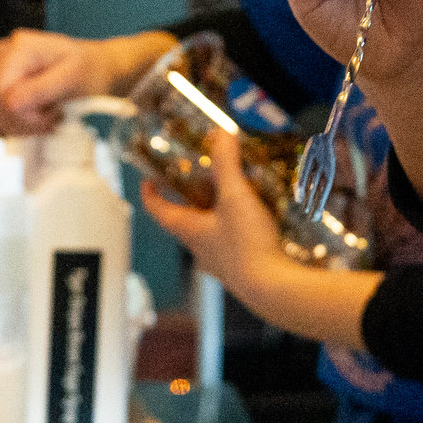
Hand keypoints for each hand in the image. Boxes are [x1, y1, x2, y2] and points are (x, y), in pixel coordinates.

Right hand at [0, 28, 173, 134]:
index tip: (48, 118)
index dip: (21, 114)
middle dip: (25, 120)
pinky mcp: (4, 85)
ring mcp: (2, 70)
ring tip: (50, 115)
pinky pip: (1, 114)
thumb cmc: (89, 68)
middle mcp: (4, 55)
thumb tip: (11, 103)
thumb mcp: (72, 78)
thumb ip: (41, 89)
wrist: (96, 68)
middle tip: (53, 117)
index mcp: (19, 48)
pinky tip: (40, 116)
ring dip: (25, 124)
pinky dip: (22, 123)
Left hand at [140, 127, 375, 350]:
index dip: (150, 193)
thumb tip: (222, 133)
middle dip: (189, 197)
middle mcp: (200, 248)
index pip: (157, 209)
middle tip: (198, 177)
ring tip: (234, 191)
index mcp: (188, 230)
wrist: (274, 289)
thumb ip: (227, 162)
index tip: (148, 179)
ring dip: (216, 211)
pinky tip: (258, 217)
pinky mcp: (244, 268)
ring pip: (210, 231)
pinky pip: (234, 241)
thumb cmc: (247, 245)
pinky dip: (239, 225)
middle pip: (185, 219)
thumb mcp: (236, 195)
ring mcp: (221, 261)